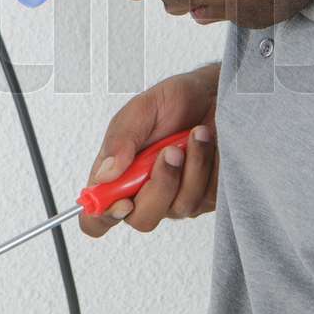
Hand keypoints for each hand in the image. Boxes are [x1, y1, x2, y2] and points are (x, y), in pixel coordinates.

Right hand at [83, 63, 220, 236]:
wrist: (215, 93)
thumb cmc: (175, 100)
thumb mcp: (142, 109)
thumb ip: (121, 138)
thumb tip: (105, 175)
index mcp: (117, 176)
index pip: (98, 217)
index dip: (104, 219)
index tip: (125, 202)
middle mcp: (145, 193)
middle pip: (142, 220)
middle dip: (160, 186)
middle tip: (172, 151)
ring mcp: (178, 198)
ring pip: (181, 207)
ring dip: (191, 167)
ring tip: (197, 133)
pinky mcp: (208, 196)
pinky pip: (208, 197)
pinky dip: (210, 166)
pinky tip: (210, 142)